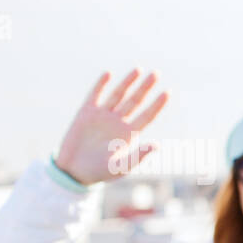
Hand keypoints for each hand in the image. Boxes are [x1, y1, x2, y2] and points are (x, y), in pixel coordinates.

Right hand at [55, 68, 168, 184]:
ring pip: (118, 95)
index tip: (167, 92)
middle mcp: (118, 121)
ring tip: (138, 69)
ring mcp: (103, 115)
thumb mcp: (121, 166)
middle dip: (146, 87)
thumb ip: (138, 155)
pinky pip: (95, 95)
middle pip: (135, 101)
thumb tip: (157, 145)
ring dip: (128, 82)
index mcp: (129, 134)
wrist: (74, 171)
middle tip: (156, 73)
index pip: (147, 115)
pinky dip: (101, 85)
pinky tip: (108, 74)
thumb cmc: (100, 172)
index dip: (157, 105)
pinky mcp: (86, 113)